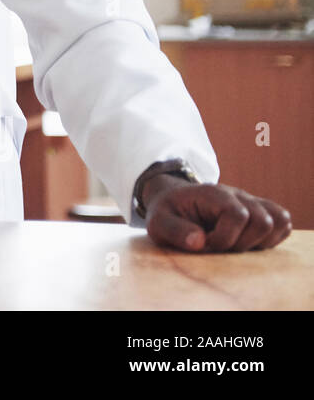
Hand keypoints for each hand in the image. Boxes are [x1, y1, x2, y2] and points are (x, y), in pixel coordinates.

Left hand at [144, 177, 291, 251]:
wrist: (173, 200)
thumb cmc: (167, 213)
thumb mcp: (157, 222)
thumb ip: (174, 230)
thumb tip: (199, 241)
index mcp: (211, 194)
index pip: (237, 214)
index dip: (225, 238)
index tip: (206, 245)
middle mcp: (236, 195)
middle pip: (263, 221)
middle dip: (243, 243)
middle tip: (221, 247)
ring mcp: (250, 202)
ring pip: (279, 221)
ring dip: (260, 241)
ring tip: (236, 245)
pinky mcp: (259, 211)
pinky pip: (282, 223)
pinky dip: (271, 238)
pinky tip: (248, 242)